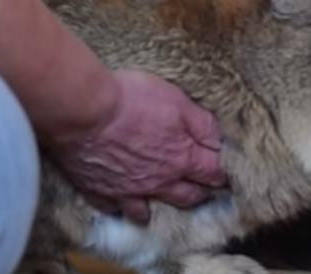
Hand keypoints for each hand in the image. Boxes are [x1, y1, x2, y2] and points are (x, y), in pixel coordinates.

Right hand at [46, 70, 226, 224]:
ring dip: (155, 209)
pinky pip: (110, 206)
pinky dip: (116, 208)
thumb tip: (219, 140)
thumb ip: (201, 123)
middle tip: (203, 192)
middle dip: (198, 194)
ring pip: (146, 209)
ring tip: (158, 209)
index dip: (222, 173)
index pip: (212, 173)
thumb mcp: (177, 99)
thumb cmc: (132, 100)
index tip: (225, 174)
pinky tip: (116, 206)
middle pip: (185, 195)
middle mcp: (158, 181)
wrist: (84, 112)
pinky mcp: (98, 189)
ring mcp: (127, 190)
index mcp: (181, 158)